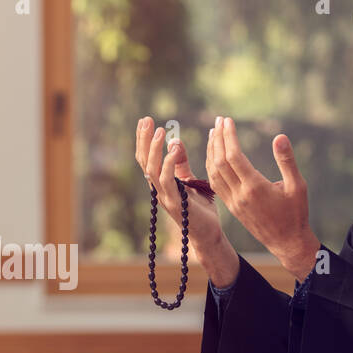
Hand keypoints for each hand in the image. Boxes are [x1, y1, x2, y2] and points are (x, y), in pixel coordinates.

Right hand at [134, 116, 223, 264]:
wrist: (208, 232)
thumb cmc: (199, 207)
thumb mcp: (189, 180)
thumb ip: (180, 163)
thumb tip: (175, 141)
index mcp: (161, 182)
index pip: (147, 158)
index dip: (144, 140)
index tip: (146, 120)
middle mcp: (158, 189)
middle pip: (144, 161)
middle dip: (144, 140)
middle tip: (147, 120)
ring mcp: (164, 197)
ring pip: (152, 170)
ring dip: (155, 150)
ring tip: (160, 131)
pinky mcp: (175, 203)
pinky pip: (167, 181)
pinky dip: (168, 164)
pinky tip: (173, 150)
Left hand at [205, 117, 320, 278]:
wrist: (286, 242)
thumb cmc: (295, 213)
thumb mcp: (298, 186)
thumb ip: (287, 161)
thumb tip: (279, 136)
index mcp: (255, 188)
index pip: (234, 157)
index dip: (229, 137)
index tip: (228, 120)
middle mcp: (240, 194)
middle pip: (220, 162)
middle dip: (218, 139)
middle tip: (220, 120)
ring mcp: (233, 202)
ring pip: (214, 173)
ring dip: (212, 151)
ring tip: (214, 133)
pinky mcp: (231, 206)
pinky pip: (215, 184)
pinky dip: (211, 166)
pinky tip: (214, 155)